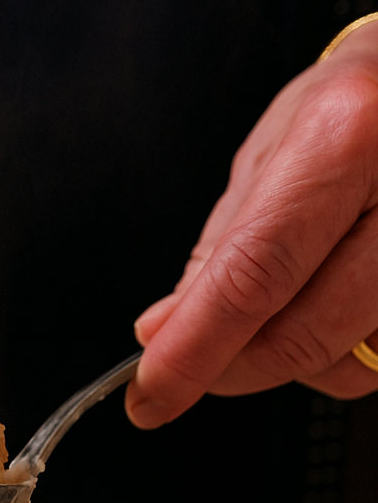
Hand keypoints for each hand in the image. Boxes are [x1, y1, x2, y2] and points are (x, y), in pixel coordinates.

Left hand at [126, 18, 377, 427]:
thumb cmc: (353, 107)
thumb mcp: (272, 153)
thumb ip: (220, 251)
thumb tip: (164, 333)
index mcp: (345, 140)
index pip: (252, 278)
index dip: (191, 353)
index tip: (149, 396)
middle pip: (302, 334)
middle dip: (228, 369)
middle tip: (190, 365)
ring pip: (349, 365)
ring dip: (289, 361)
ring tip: (280, 305)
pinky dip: (337, 353)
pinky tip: (327, 304)